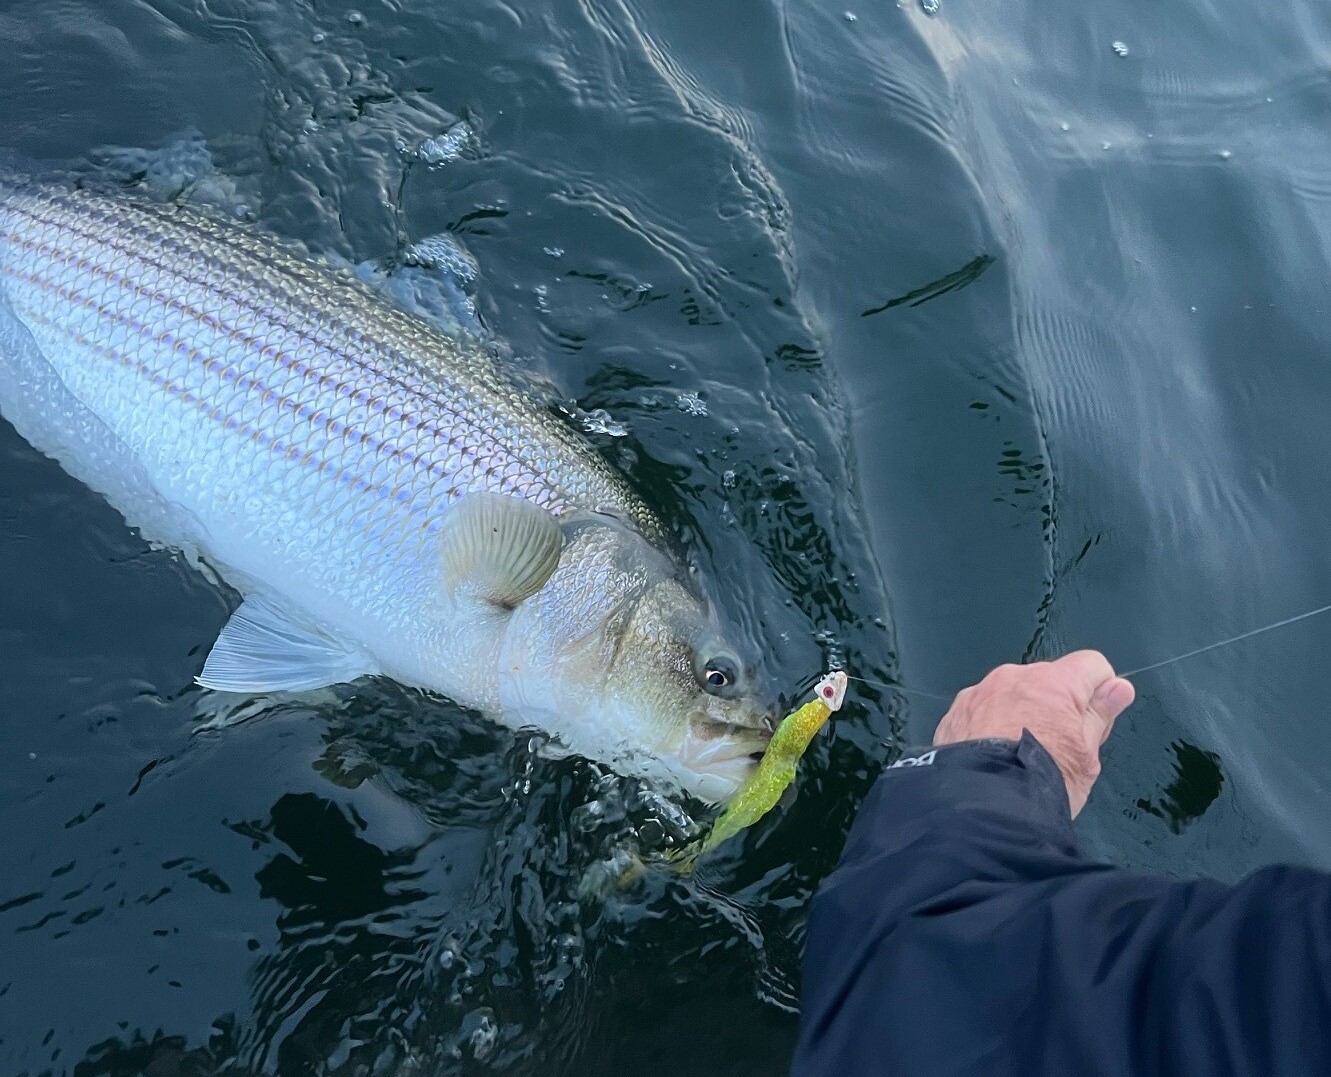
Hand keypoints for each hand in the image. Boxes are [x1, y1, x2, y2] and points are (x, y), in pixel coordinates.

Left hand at [932, 651, 1134, 816]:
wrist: (983, 810)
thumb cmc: (1045, 783)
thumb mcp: (1086, 756)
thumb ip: (1101, 715)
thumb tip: (1119, 688)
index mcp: (1053, 682)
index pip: (1091, 665)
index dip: (1099, 692)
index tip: (1092, 723)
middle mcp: (1013, 677)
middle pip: (1049, 680)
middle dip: (1056, 704)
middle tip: (1056, 747)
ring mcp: (979, 692)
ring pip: (1012, 693)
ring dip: (1021, 712)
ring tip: (1018, 754)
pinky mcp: (954, 712)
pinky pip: (982, 708)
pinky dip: (990, 725)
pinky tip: (991, 756)